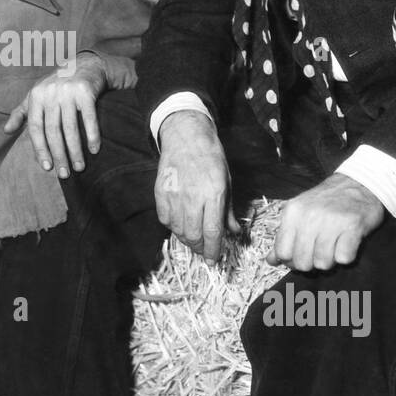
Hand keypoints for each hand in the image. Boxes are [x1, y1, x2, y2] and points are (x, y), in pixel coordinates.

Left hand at [4, 52, 106, 177]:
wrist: (85, 65)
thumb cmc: (57, 86)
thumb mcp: (36, 96)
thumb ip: (21, 113)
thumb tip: (5, 131)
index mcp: (36, 96)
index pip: (35, 128)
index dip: (40, 149)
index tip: (46, 168)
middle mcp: (50, 93)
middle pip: (53, 131)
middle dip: (58, 155)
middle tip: (64, 174)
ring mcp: (68, 92)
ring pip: (71, 128)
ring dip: (75, 151)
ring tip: (79, 167)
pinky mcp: (86, 92)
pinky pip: (89, 119)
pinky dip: (92, 136)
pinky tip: (94, 150)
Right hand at [156, 110, 240, 266]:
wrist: (186, 136)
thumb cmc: (210, 157)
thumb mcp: (226, 181)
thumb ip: (228, 209)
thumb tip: (234, 231)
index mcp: (213, 193)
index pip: (212, 231)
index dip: (214, 249)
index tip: (215, 259)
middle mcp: (192, 196)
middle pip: (193, 235)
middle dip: (200, 248)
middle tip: (205, 251)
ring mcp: (173, 195)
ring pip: (178, 230)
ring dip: (187, 239)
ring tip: (194, 239)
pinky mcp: (160, 193)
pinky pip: (165, 220)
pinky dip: (173, 227)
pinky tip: (181, 224)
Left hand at [266, 173, 385, 271]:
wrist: (359, 184)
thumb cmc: (327, 201)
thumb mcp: (300, 212)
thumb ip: (285, 236)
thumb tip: (271, 260)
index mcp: (292, 212)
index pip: (282, 252)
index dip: (290, 261)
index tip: (300, 256)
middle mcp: (309, 216)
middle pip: (302, 262)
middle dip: (311, 263)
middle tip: (319, 251)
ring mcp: (331, 221)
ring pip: (323, 263)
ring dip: (330, 260)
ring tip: (334, 245)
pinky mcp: (353, 227)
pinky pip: (344, 258)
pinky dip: (346, 255)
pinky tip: (346, 242)